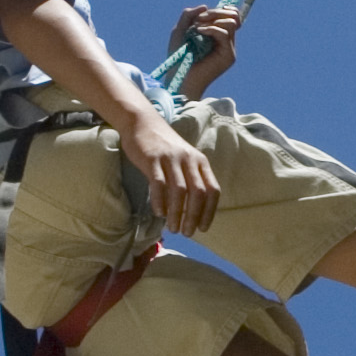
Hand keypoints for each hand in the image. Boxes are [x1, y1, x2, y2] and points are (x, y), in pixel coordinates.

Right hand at [120, 110, 220, 235]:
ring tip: (173, 228)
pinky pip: (159, 184)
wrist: (142, 123)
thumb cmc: (164, 147)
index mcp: (200, 161)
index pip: (213, 190)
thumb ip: (190, 180)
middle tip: (187, 233)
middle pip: (198, 193)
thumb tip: (193, 212)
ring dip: (177, 213)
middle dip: (194, 216)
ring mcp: (171, 158)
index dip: (210, 212)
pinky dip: (160, 201)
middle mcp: (189, 159)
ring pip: (179, 191)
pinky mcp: (153, 159)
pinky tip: (159, 213)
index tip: (203, 228)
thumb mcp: (184, 160)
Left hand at [168, 2, 240, 96]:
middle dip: (216, 12)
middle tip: (199, 19)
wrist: (179, 79)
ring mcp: (228, 49)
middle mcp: (226, 42)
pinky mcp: (228, 56)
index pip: (231, 17)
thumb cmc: (178, 58)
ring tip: (198, 26)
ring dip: (214, 19)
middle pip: (234, 17)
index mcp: (218, 36)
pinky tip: (199, 31)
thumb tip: (205, 5)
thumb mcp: (180, 31)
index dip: (222, 10)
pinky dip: (211, 28)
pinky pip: (224, 34)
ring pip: (232, 23)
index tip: (205, 12)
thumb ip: (189, 15)